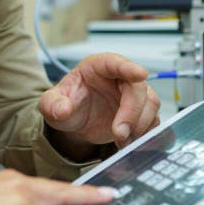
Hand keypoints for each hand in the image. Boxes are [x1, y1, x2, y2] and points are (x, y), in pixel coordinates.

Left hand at [39, 53, 160, 149]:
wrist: (75, 124)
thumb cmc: (66, 105)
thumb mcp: (50, 104)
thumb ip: (52, 104)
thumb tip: (62, 109)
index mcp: (98, 67)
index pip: (116, 62)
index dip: (128, 67)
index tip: (140, 74)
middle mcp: (119, 78)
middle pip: (138, 87)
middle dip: (132, 112)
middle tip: (119, 133)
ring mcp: (132, 95)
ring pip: (151, 104)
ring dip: (140, 125)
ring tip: (121, 141)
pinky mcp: (140, 113)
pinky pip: (153, 120)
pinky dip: (144, 133)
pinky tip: (128, 142)